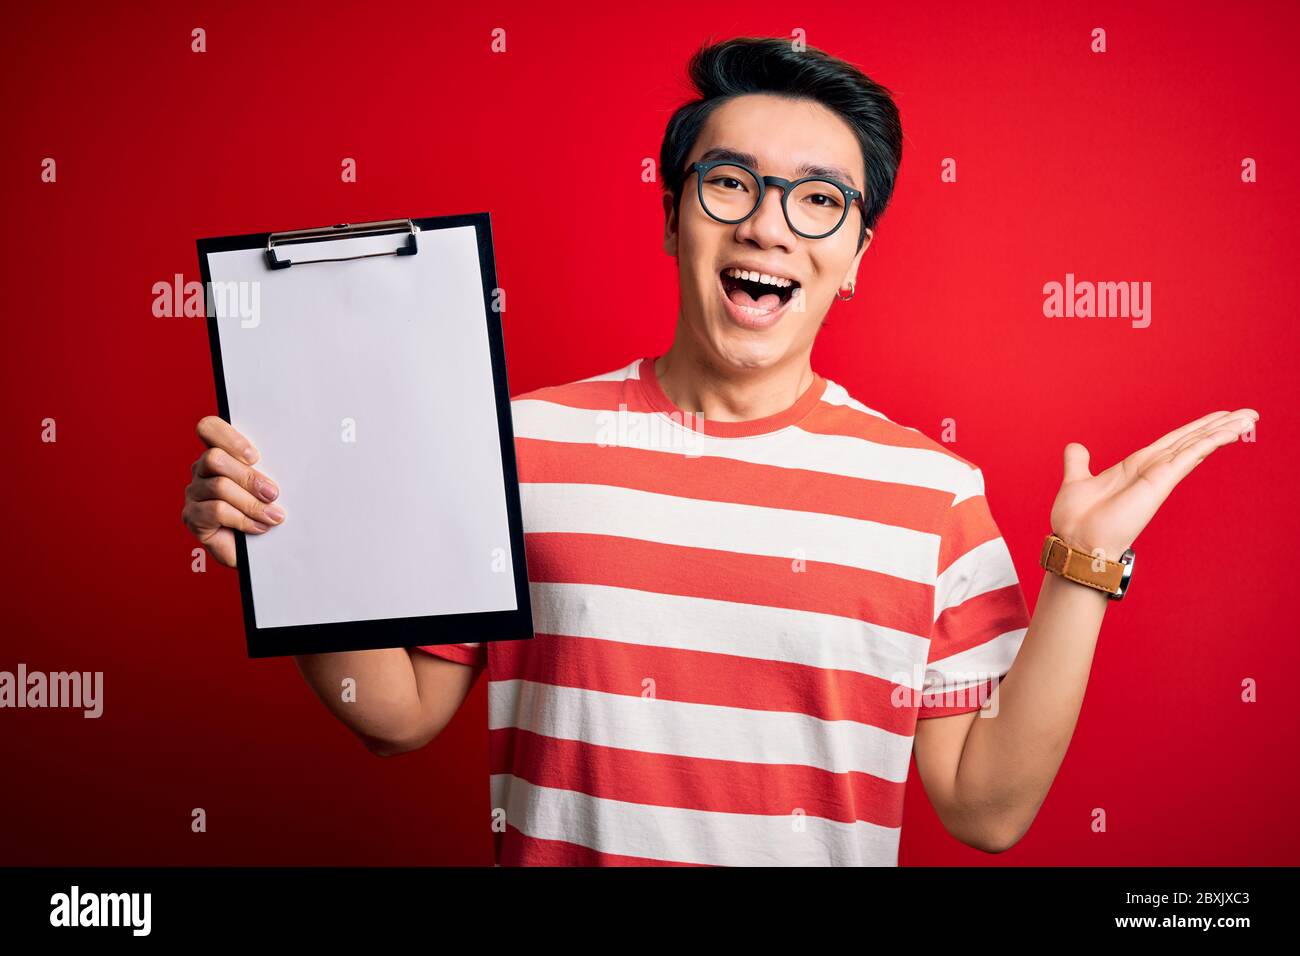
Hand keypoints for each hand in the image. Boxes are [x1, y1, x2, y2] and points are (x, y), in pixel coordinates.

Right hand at [181, 417, 284, 566]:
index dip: (229, 438)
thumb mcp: (270, 486)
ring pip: (218, 486)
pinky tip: (259, 527)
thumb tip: (290, 461)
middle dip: (249, 477)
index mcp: (220, 454)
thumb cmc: (267, 512)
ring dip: (251, 503)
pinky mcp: (192, 516)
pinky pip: (215, 511)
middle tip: (273, 493)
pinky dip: (242, 519)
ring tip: (273, 516)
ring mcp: (194, 493)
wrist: (261, 551)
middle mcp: (202, 470)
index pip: (209, 428)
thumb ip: (269, 470)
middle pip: (215, 458)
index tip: (255, 457)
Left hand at [1050, 408, 1258, 561]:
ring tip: (1249, 417)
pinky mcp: (1160, 482)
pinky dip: (1210, 442)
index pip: (1172, 442)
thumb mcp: (1077, 481)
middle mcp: (1152, 470)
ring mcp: (1158, 476)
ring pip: (1196, 446)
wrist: (1076, 541)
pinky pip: (1190, 456)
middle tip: (1248, 413)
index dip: (1194, 429)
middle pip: (1191, 441)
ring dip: (1223, 431)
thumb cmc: (1076, 520)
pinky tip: (1230, 431)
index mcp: (1135, 467)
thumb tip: (1075, 447)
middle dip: (1218, 426)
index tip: (1218, 418)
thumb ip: (1078, 463)